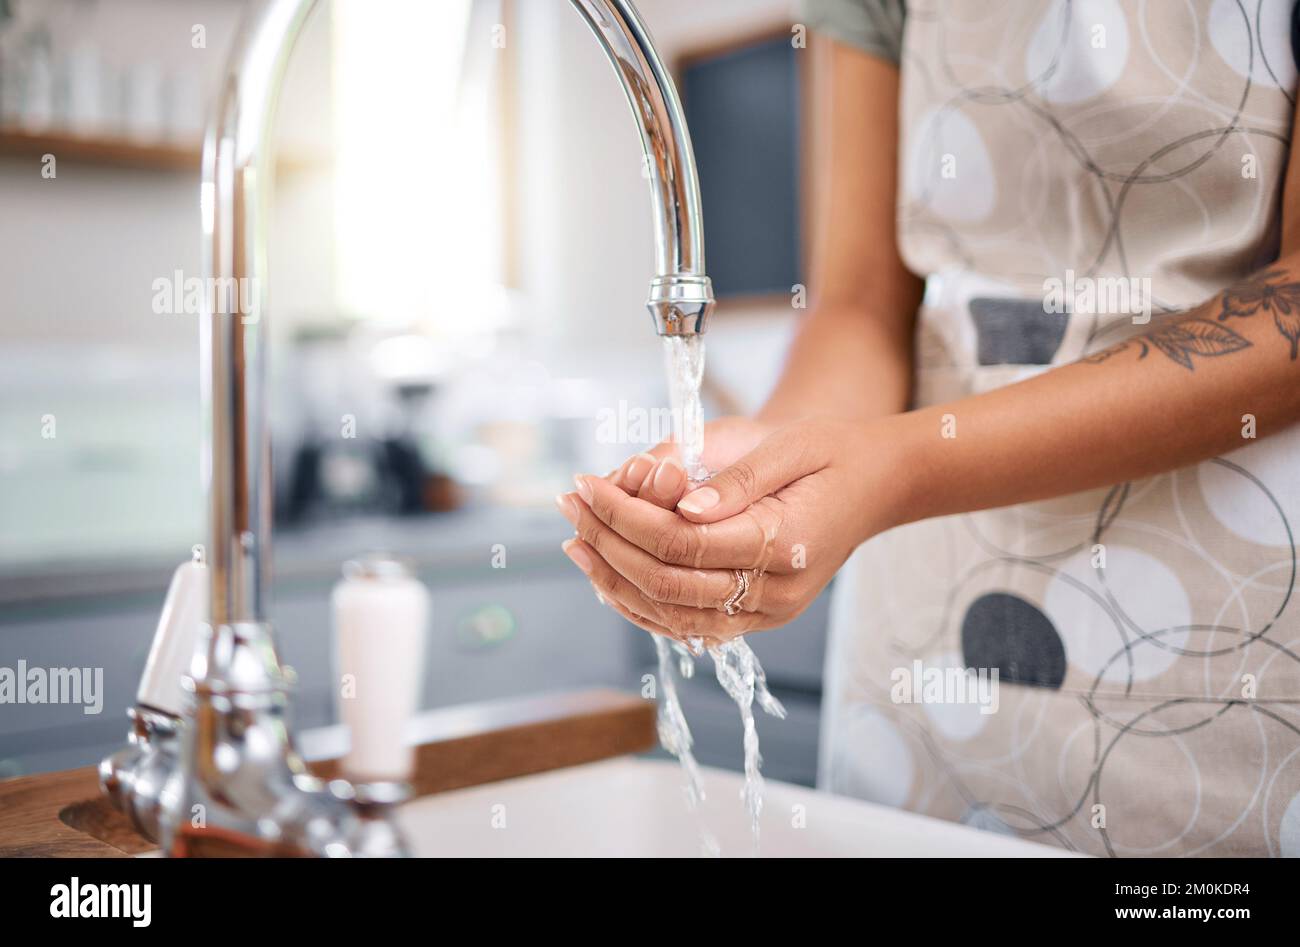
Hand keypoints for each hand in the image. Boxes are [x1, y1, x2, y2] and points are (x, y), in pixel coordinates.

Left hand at [556, 416, 907, 642]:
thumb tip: (680, 504)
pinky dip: (642, 606)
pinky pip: (688, 624)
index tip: (587, 483)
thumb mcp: (787, 446)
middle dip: (607, 543)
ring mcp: (768, 612)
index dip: (624, 516)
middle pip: (667, 583)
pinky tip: (608, 578)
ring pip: (672, 615)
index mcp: (783, 544)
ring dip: (614, 581)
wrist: (877, 483)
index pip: (681, 543)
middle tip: (569, 504)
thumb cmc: (830, 454)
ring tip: (575, 542)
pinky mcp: (759, 617)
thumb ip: (735, 481)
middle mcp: (776, 591)